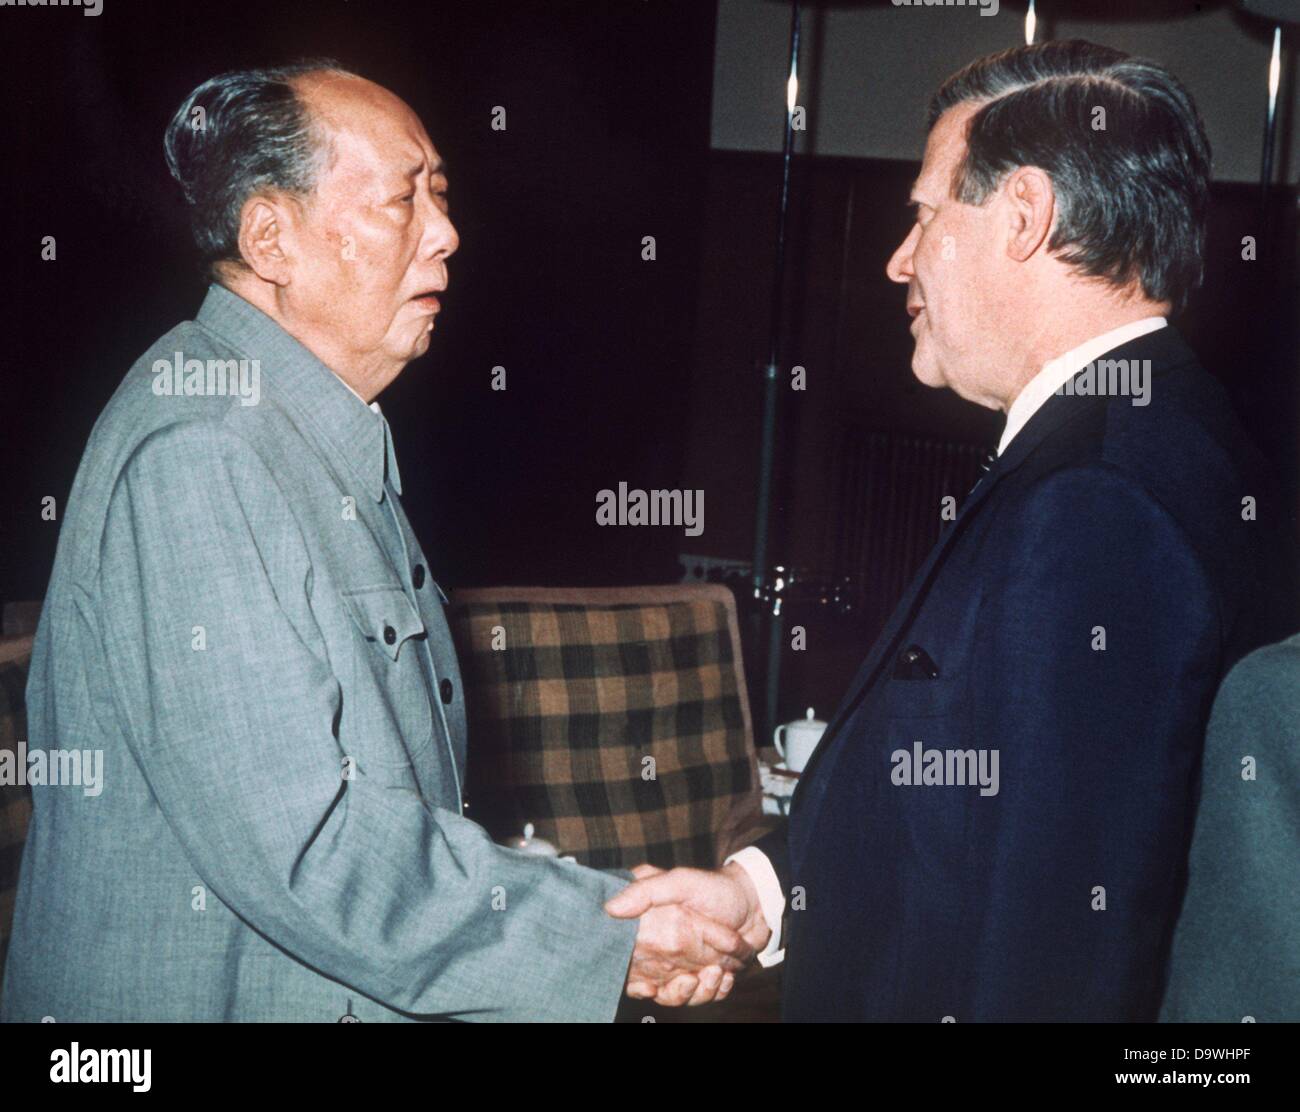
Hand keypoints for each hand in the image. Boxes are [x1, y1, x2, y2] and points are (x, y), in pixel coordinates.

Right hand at [605, 862, 770, 1006]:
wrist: (755, 902)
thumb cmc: (714, 888)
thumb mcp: (679, 882)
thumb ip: (646, 892)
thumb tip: (610, 908)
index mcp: (646, 927)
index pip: (626, 961)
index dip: (634, 980)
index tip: (649, 986)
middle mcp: (659, 948)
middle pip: (652, 986)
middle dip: (674, 988)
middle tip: (693, 977)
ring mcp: (681, 964)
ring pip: (677, 995)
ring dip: (698, 991)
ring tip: (716, 973)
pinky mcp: (702, 975)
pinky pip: (701, 996)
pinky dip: (714, 991)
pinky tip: (725, 977)